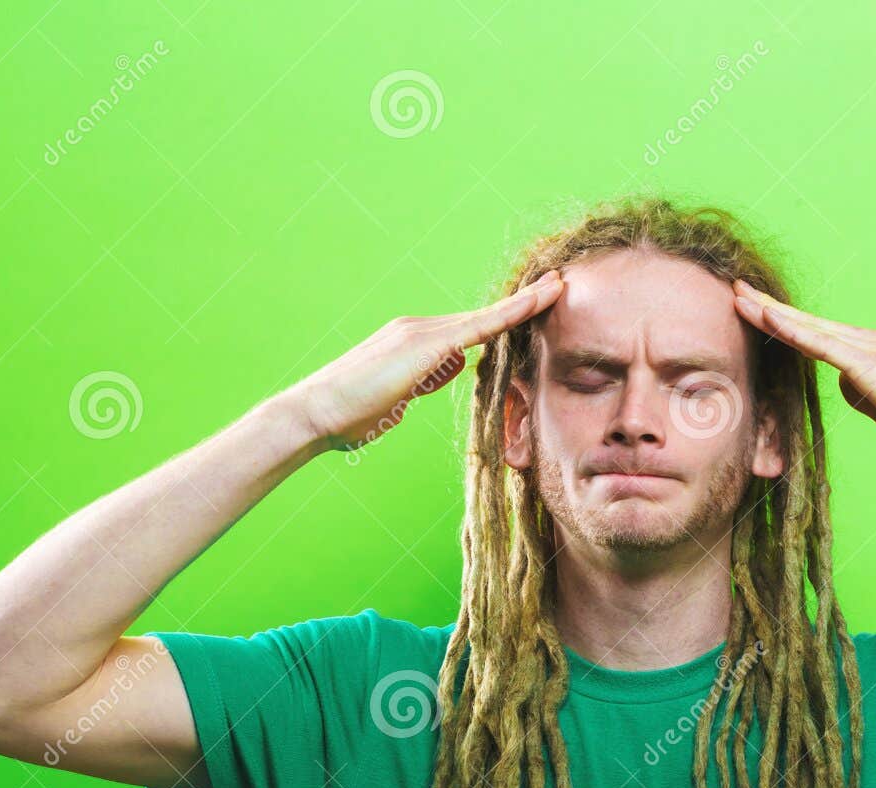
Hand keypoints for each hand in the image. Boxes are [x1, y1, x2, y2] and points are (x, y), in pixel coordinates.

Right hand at [294, 270, 564, 450]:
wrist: (316, 413)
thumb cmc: (349, 417)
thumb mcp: (397, 399)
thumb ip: (424, 381)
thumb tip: (449, 369)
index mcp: (414, 342)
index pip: (470, 328)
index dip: (503, 316)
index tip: (532, 304)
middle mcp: (420, 328)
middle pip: (483, 316)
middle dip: (522, 301)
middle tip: (558, 282)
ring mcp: (422, 332)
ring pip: (486, 316)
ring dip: (525, 301)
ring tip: (559, 285)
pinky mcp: (425, 343)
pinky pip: (480, 326)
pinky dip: (511, 312)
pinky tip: (538, 301)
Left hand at [731, 279, 875, 470]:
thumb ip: (867, 398)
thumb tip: (848, 387)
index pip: (821, 335)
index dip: (787, 322)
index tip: (757, 312)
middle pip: (811, 323)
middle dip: (771, 308)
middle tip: (736, 289)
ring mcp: (875, 351)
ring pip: (812, 329)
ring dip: (774, 314)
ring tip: (740, 298)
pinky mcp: (874, 367)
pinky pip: (824, 346)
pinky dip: (795, 331)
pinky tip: (770, 320)